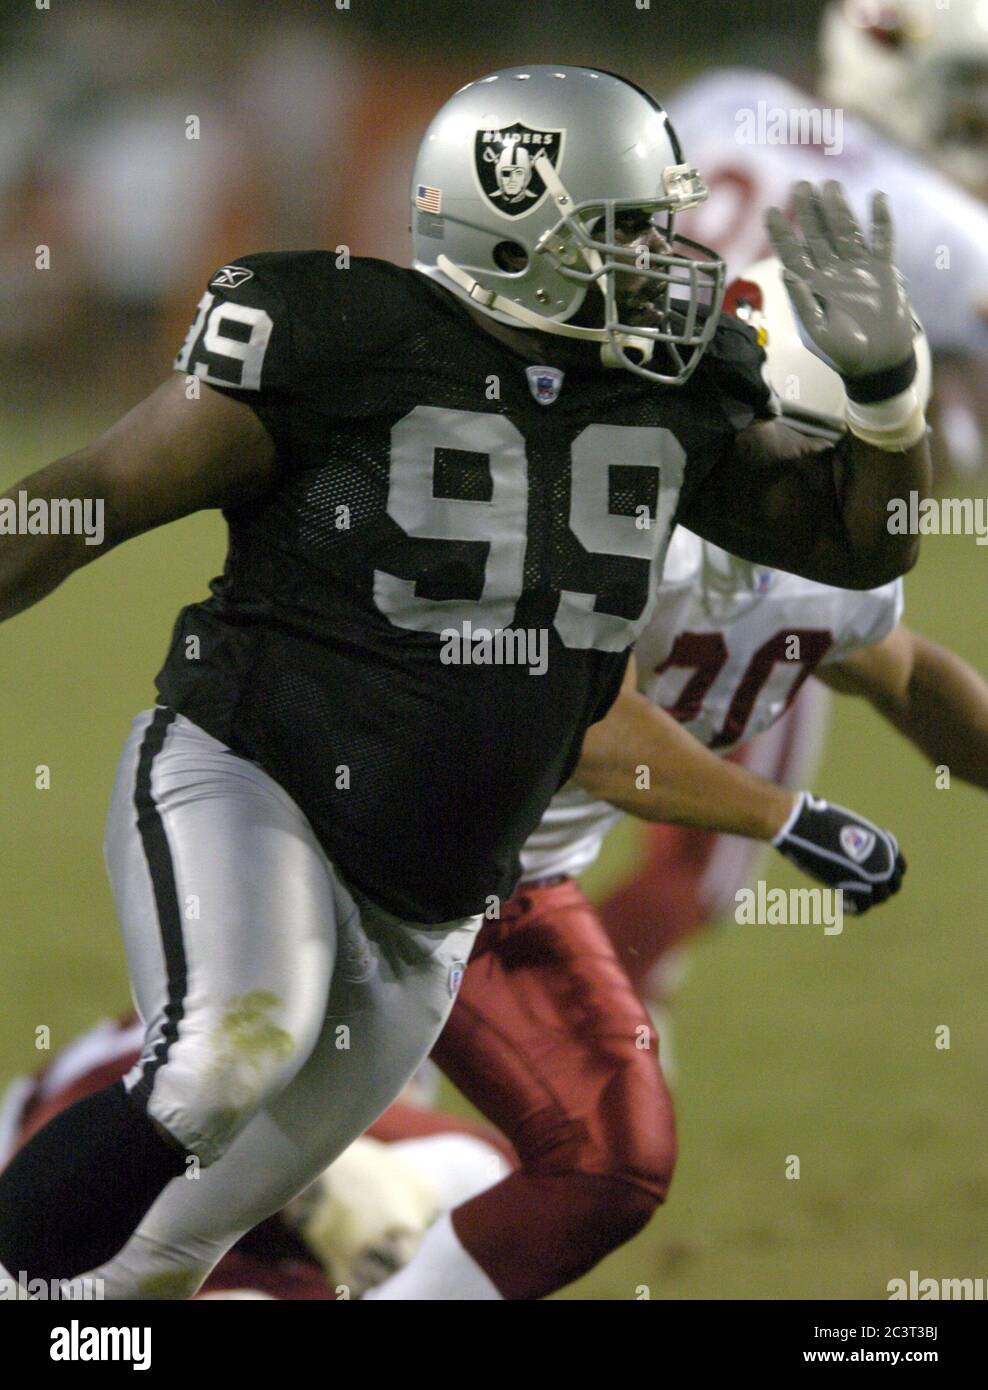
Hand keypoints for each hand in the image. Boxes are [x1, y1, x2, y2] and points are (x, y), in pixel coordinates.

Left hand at [765, 181, 914, 378]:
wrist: (877, 364)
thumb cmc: (842, 354)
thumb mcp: (816, 332)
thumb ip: (802, 303)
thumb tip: (788, 272)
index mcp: (812, 287)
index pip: (792, 254)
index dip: (780, 234)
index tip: (767, 212)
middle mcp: (833, 273)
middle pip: (818, 235)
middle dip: (809, 211)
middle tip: (800, 186)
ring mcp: (858, 269)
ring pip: (846, 232)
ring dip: (839, 209)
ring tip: (830, 186)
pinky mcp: (883, 271)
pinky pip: (883, 240)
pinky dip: (881, 221)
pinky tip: (877, 198)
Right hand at [772, 791, 904, 914]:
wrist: (806, 825)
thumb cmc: (818, 820)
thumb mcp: (847, 827)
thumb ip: (856, 840)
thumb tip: (848, 847)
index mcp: (883, 844)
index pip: (900, 868)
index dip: (889, 873)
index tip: (873, 874)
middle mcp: (884, 860)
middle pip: (894, 886)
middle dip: (880, 890)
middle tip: (862, 891)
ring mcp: (873, 875)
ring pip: (880, 898)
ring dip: (867, 899)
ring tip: (850, 898)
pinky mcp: (857, 886)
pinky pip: (862, 906)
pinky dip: (852, 908)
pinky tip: (840, 903)